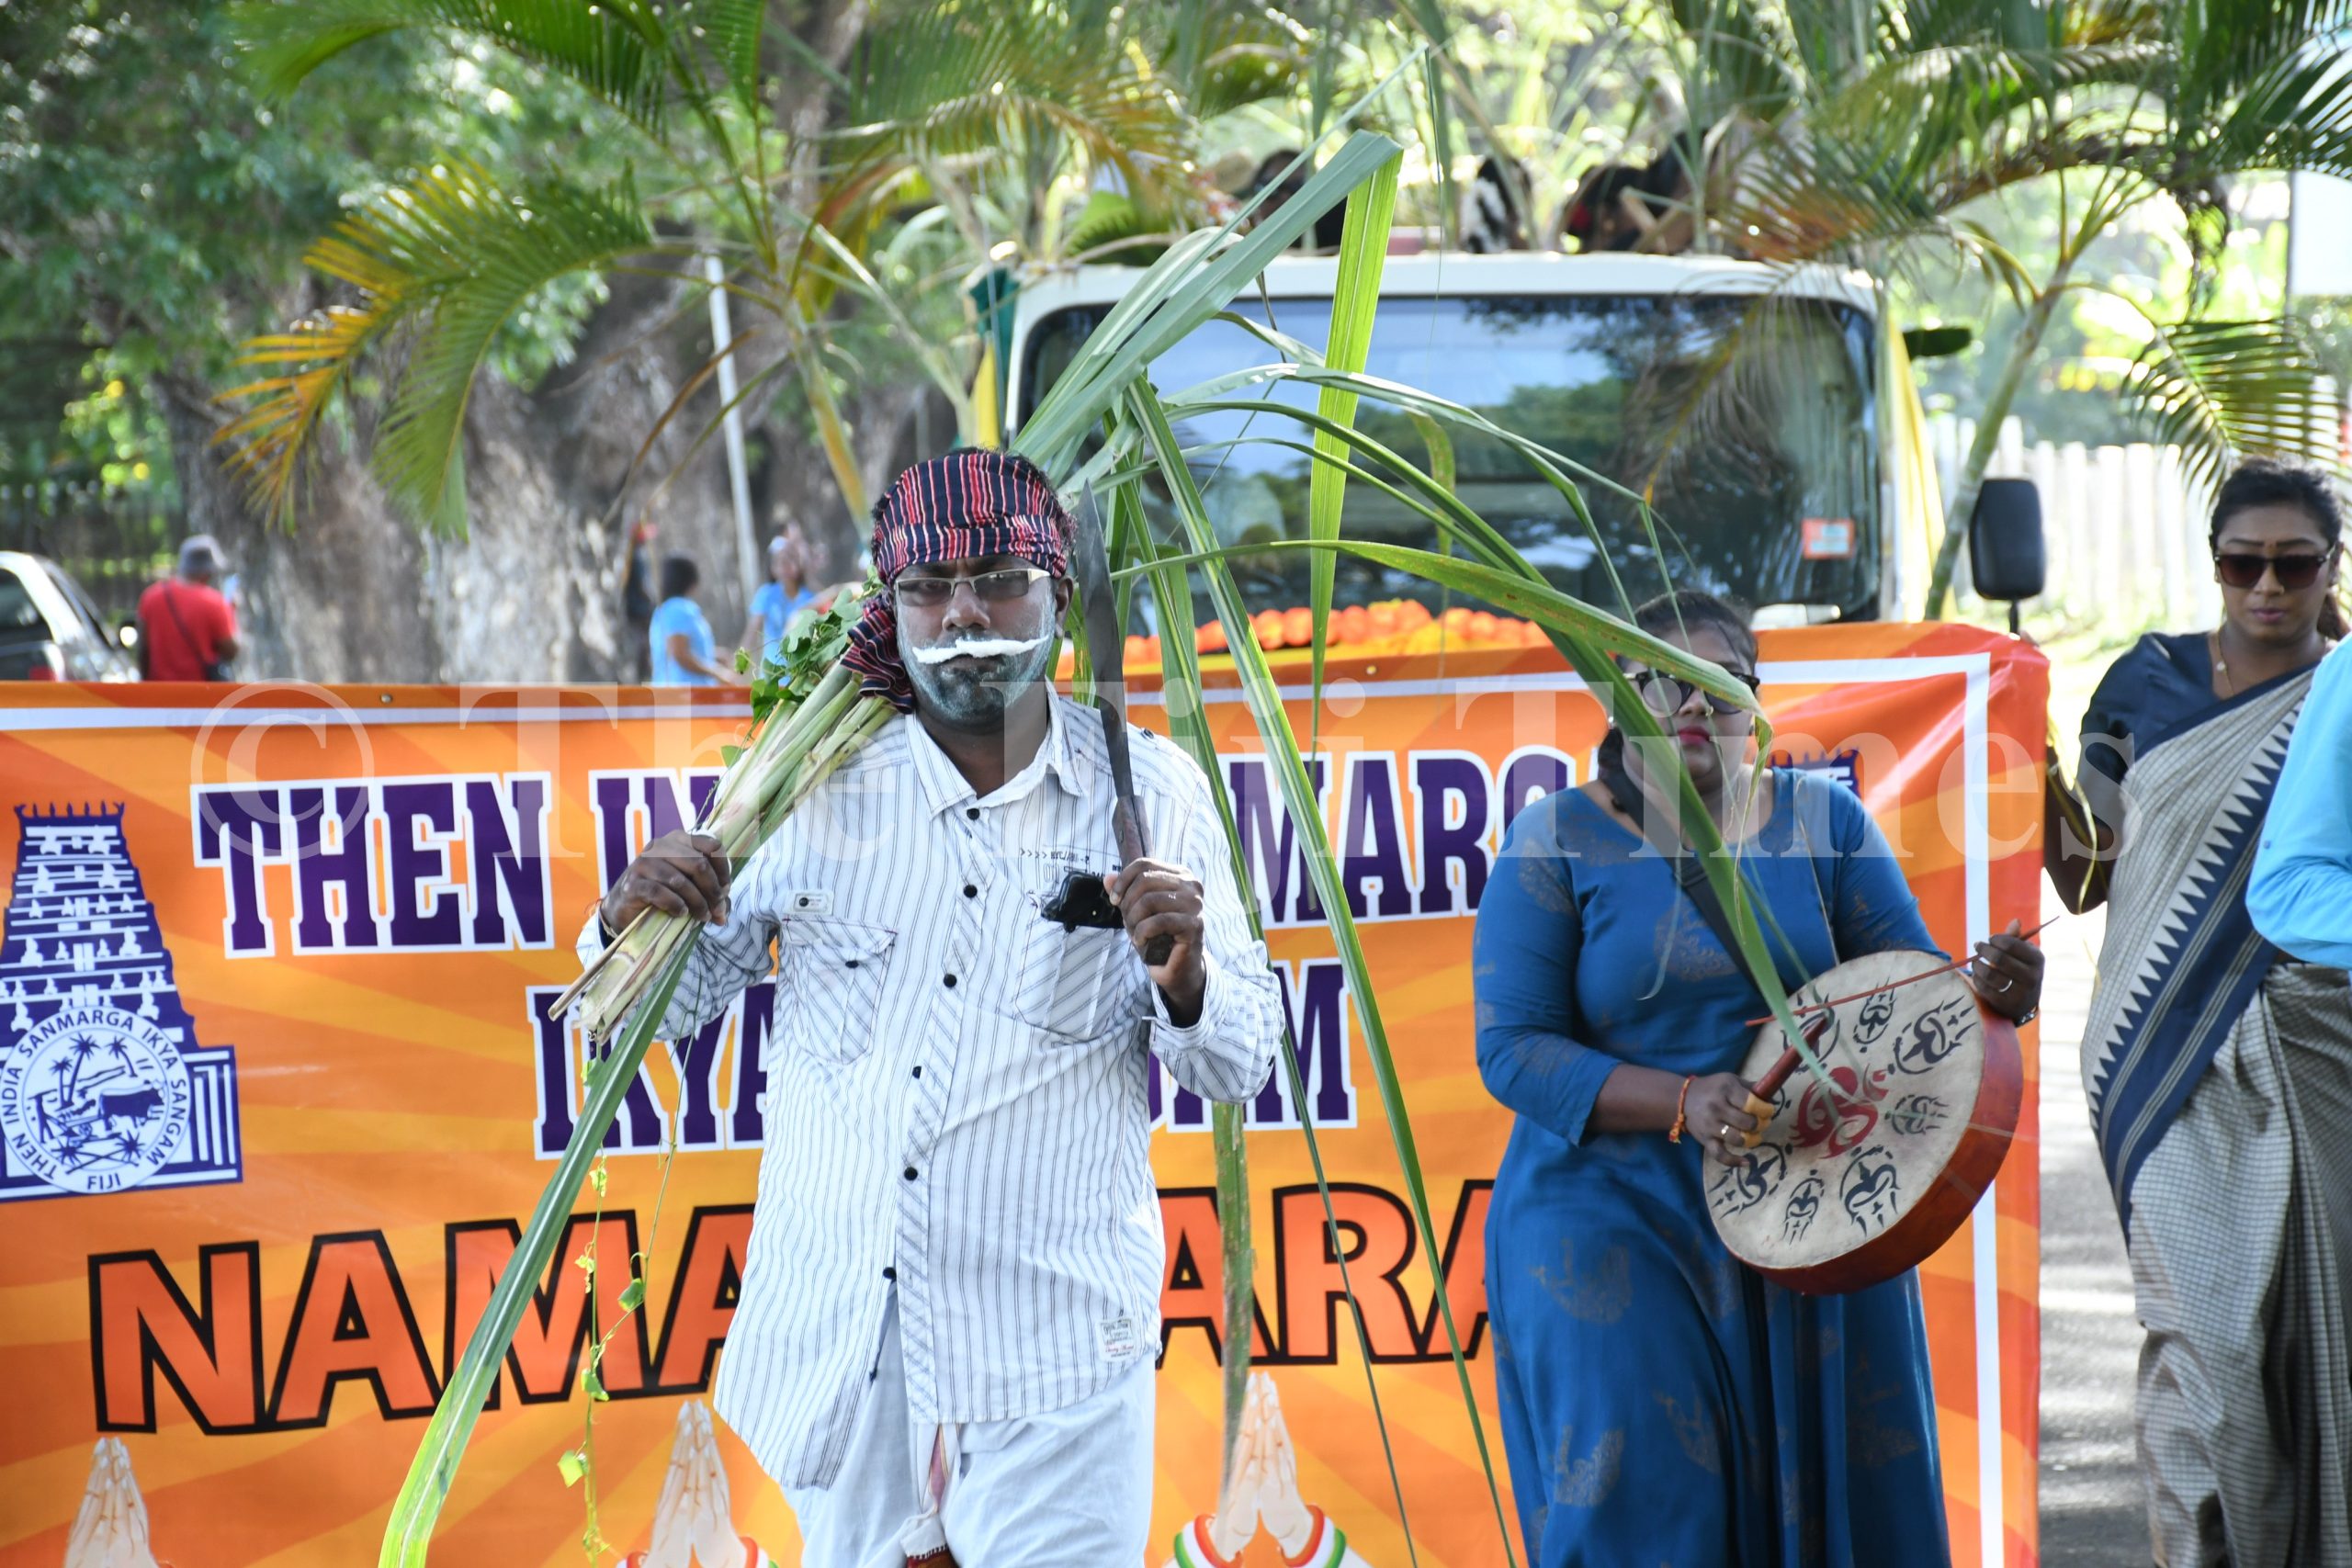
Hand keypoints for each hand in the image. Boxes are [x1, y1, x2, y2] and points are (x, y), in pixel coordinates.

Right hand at [601, 830, 730, 932]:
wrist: (625, 905)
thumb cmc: (662, 892)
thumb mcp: (689, 887)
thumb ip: (709, 894)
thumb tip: (723, 914)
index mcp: (679, 840)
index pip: (711, 846)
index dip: (723, 870)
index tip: (725, 890)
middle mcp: (661, 846)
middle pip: (699, 864)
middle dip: (712, 891)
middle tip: (716, 910)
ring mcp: (644, 863)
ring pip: (680, 881)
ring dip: (697, 902)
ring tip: (702, 916)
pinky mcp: (633, 883)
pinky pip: (660, 892)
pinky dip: (675, 905)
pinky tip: (680, 913)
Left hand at [1105, 859, 1206, 1020]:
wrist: (1177, 967)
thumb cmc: (1158, 936)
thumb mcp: (1137, 910)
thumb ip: (1125, 892)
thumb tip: (1107, 877)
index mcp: (1180, 875)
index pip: (1145, 864)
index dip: (1123, 880)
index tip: (1114, 900)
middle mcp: (1192, 885)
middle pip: (1145, 880)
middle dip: (1128, 903)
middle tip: (1127, 922)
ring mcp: (1196, 905)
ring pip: (1150, 900)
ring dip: (1134, 920)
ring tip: (1135, 933)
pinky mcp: (1194, 925)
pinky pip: (1159, 921)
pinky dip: (1143, 932)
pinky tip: (1141, 941)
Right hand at [1208, 1380, 1264, 1558]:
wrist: (1229, 1532)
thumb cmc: (1240, 1501)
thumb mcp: (1245, 1473)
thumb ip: (1245, 1452)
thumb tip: (1247, 1427)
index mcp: (1243, 1457)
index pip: (1248, 1424)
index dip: (1252, 1402)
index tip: (1255, 1379)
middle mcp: (1239, 1463)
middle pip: (1246, 1430)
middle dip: (1250, 1406)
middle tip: (1253, 1381)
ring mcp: (1240, 1479)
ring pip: (1246, 1450)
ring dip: (1250, 1429)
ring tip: (1254, 1407)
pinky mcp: (1243, 1497)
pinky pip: (1248, 1483)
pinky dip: (1250, 1471)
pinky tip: (1254, 1459)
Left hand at [1252, 1375, 1312, 1555]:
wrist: (1290, 1520)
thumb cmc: (1277, 1490)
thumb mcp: (1270, 1464)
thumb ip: (1271, 1443)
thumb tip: (1267, 1421)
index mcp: (1277, 1449)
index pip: (1271, 1418)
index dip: (1267, 1397)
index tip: (1264, 1376)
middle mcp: (1282, 1455)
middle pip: (1275, 1424)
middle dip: (1270, 1400)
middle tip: (1267, 1377)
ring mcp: (1280, 1470)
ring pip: (1276, 1442)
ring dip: (1273, 1421)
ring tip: (1270, 1401)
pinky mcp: (1277, 1486)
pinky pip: (1274, 1467)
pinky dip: (1272, 1452)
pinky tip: (1269, 1439)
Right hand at [1684, 1071, 1772, 1167]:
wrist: (1682, 1099)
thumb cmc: (1712, 1089)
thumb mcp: (1730, 1080)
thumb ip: (1751, 1088)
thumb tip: (1773, 1098)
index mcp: (1726, 1090)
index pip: (1752, 1103)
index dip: (1765, 1110)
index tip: (1768, 1111)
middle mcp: (1717, 1108)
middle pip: (1747, 1123)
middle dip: (1760, 1124)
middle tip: (1761, 1123)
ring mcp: (1710, 1126)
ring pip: (1738, 1139)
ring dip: (1752, 1140)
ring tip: (1754, 1136)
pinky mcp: (1705, 1140)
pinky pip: (1720, 1155)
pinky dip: (1734, 1161)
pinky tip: (1746, 1162)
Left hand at [1972, 918, 2043, 1021]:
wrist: (2024, 1001)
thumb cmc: (2020, 969)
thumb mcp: (2022, 954)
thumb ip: (2015, 938)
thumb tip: (2015, 921)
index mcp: (2037, 959)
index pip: (2012, 944)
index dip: (1997, 939)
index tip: (1990, 939)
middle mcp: (2033, 976)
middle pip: (2000, 959)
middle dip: (1984, 949)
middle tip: (1977, 945)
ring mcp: (2021, 993)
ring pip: (1991, 975)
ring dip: (1978, 965)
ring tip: (1975, 961)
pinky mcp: (2007, 1004)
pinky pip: (1985, 988)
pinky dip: (1977, 979)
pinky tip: (1977, 974)